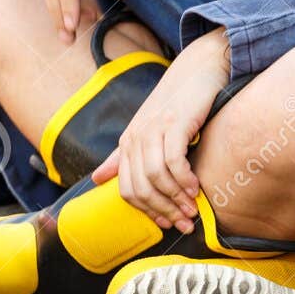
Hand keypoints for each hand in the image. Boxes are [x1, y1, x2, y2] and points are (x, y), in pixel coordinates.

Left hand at [91, 29, 229, 231]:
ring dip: (176, 198)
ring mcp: (153, 130)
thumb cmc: (175, 105)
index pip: (127, 190)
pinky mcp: (173, 123)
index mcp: (126, 145)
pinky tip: (196, 187)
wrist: (198, 70)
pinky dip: (184, 179)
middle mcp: (135, 138)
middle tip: (184, 223)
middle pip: (141, 188)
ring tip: (193, 209)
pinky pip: (173, 161)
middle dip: (163, 210)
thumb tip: (96, 179)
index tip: (167, 223)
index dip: (146, 211)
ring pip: (156, 177)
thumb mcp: (146, 132)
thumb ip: (121, 157)